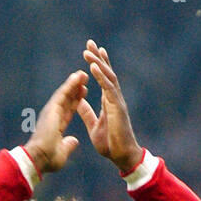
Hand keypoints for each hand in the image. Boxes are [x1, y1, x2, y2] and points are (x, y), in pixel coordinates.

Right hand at [25, 70, 88, 174]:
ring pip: (65, 94)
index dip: (76, 102)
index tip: (83, 92)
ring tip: (83, 73)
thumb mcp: (62, 153)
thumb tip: (74, 141)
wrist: (39, 158)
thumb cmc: (48, 160)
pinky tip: (77, 76)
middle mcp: (52, 117)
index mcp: (55, 127)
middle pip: (67, 100)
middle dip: (76, 89)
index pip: (68, 111)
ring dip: (74, 83)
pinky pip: (62, 94)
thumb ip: (68, 146)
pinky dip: (70, 85)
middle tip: (84, 78)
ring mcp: (51, 112)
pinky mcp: (51, 109)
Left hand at [76, 40, 142, 173]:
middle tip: (89, 42)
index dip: (97, 65)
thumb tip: (78, 102)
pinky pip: (108, 89)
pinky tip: (94, 68)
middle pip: (106, 73)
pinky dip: (101, 77)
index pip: (103, 79)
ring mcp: (117, 102)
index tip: (90, 52)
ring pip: (108, 77)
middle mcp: (114, 98)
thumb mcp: (93, 126)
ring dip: (98, 63)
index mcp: (108, 102)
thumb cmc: (110, 145)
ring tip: (88, 51)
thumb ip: (87, 113)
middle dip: (98, 57)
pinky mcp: (117, 108)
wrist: (121, 157)